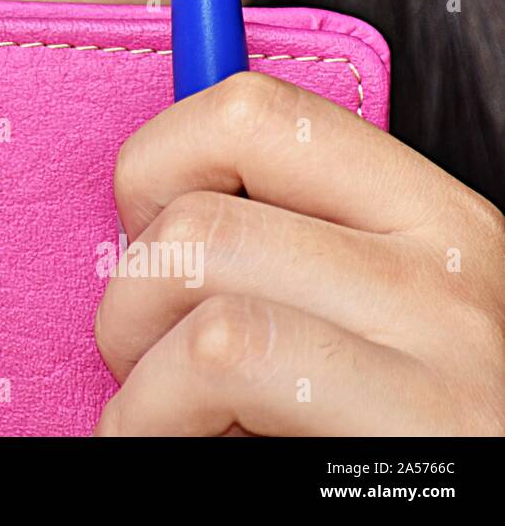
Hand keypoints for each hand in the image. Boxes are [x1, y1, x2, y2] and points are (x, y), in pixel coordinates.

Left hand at [93, 71, 504, 435]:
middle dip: (127, 294)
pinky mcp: (416, 442)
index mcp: (430, 216)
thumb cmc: (401, 421)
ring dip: (135, 370)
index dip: (157, 161)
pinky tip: (174, 447)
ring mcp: (445, 359)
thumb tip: (152, 206)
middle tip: (138, 353)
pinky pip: (219, 369)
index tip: (142, 227)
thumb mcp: (362, 308)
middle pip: (202, 221)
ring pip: (204, 297)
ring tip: (156, 414)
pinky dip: (149, 420)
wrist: (474, 495)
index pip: (255, 110)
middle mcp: (450, 270)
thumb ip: (286, 242)